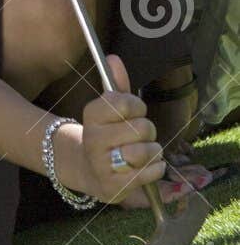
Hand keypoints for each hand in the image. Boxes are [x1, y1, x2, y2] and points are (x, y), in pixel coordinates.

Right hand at [65, 55, 166, 204]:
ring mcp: (102, 164)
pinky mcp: (113, 186)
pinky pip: (150, 172)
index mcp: (92, 116)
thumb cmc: (107, 135)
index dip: (137, 107)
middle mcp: (94, 139)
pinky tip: (146, 168)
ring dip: (153, 151)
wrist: (88, 169)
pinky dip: (155, 169)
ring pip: (146, 151)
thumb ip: (116, 84)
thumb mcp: (108, 108)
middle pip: (141, 128)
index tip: (133, 112)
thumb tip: (113, 57)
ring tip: (143, 153)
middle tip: (139, 136)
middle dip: (148, 131)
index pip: (125, 102)